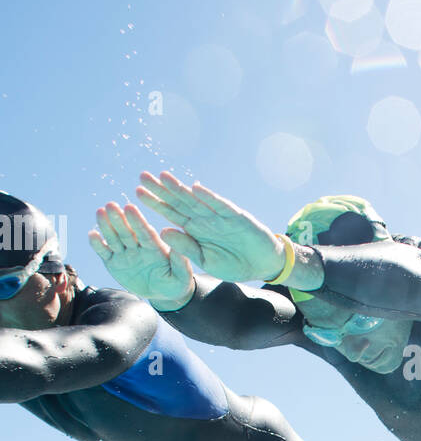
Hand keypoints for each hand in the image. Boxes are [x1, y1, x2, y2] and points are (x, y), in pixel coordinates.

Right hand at [88, 204, 194, 310]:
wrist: (162, 293)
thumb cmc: (176, 282)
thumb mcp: (181, 276)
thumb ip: (180, 262)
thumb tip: (177, 247)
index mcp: (155, 247)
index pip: (145, 233)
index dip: (137, 221)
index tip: (130, 207)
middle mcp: (138, 247)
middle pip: (127, 232)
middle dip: (119, 219)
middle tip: (110, 204)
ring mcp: (125, 254)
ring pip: (114, 238)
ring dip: (106, 226)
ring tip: (100, 212)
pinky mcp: (114, 263)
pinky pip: (104, 253)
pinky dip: (98, 245)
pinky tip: (92, 234)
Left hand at [135, 171, 285, 281]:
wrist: (263, 265)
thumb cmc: (235, 264)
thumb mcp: (207, 261)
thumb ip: (186, 247)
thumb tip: (163, 232)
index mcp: (195, 231)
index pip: (171, 214)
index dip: (155, 204)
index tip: (137, 194)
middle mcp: (204, 220)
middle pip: (179, 202)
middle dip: (161, 190)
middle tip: (142, 176)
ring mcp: (219, 216)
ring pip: (196, 199)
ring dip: (180, 188)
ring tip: (162, 176)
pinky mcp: (236, 216)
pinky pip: (220, 205)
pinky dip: (208, 197)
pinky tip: (195, 188)